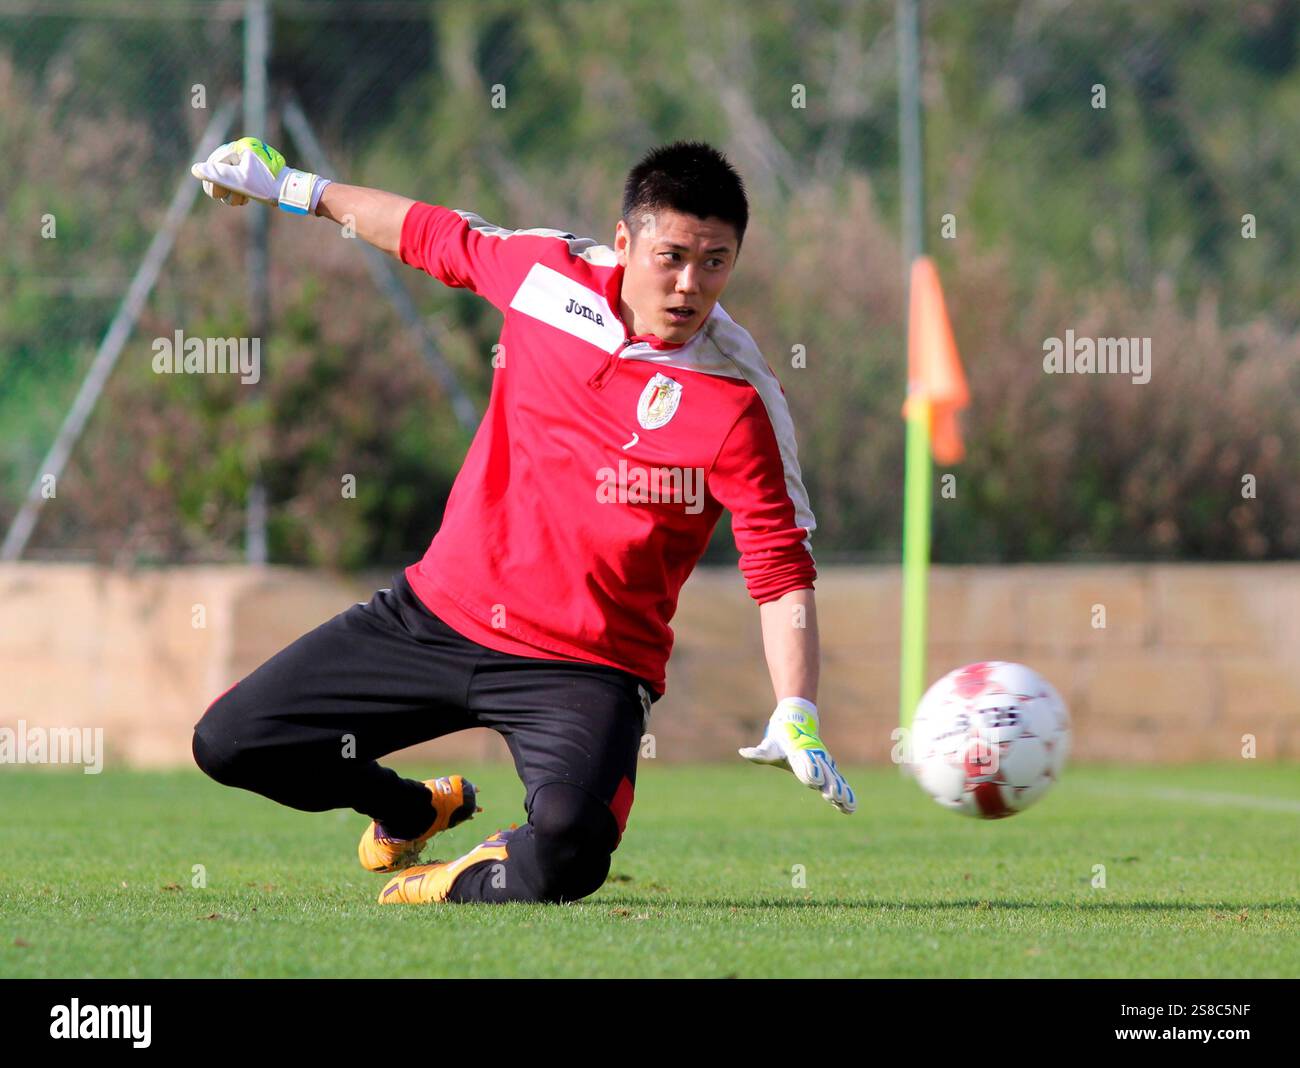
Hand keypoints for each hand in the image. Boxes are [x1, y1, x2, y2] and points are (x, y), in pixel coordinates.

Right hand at [190, 136, 330, 214]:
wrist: (292, 192)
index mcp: (238, 148)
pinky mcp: (253, 173)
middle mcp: (242, 153)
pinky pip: (237, 183)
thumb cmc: (267, 185)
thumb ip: (217, 175)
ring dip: (231, 194)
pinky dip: (238, 193)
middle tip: (233, 199)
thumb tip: (195, 170)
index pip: (212, 164)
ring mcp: (247, 163)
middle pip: (219, 172)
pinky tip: (246, 199)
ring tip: (242, 200)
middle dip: (223, 189)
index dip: (212, 181)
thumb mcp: (240, 181)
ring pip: (228, 180)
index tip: (217, 194)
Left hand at [738, 697, 855, 813]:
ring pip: (835, 778)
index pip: (806, 764)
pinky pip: (839, 782)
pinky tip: (850, 808)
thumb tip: (743, 752)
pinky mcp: (829, 769)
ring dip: (841, 791)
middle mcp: (815, 758)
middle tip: (832, 796)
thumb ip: (758, 752)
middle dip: (829, 784)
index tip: (815, 782)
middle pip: (824, 773)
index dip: (810, 772)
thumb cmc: (780, 738)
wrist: (797, 724)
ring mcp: (824, 763)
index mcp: (800, 753)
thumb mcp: (769, 745)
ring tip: (847, 806)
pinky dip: (845, 793)